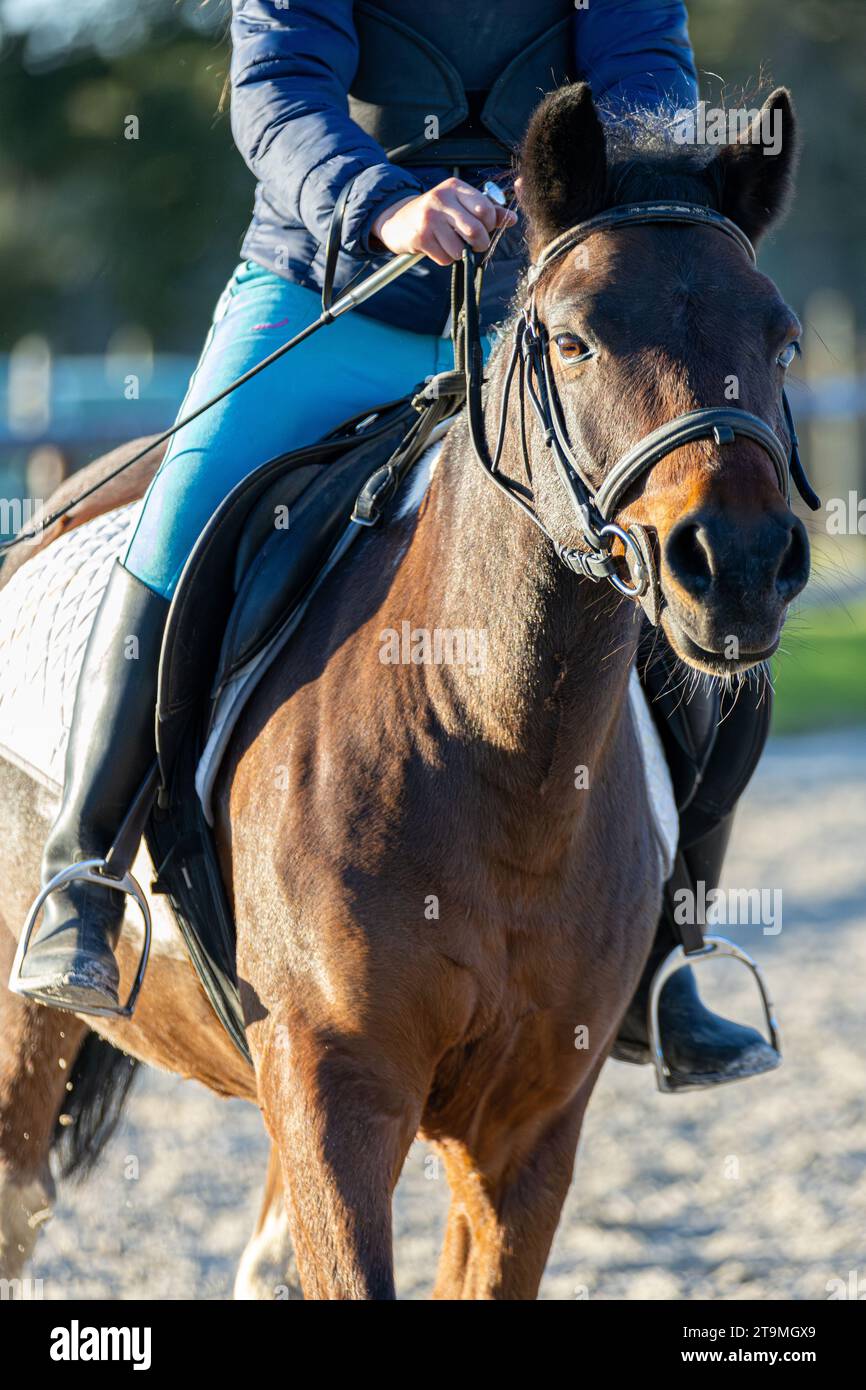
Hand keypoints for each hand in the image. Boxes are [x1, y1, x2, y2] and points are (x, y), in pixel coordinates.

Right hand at [370, 177, 516, 265]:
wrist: (398, 220)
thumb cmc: (436, 213)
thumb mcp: (460, 205)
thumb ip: (487, 211)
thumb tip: (512, 219)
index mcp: (455, 187)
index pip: (485, 209)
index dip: (490, 224)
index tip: (484, 227)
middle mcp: (441, 199)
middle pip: (475, 230)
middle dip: (480, 243)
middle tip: (476, 245)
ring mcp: (429, 218)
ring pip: (459, 249)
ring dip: (460, 254)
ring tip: (451, 244)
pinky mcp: (420, 237)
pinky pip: (445, 258)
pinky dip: (446, 259)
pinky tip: (437, 248)